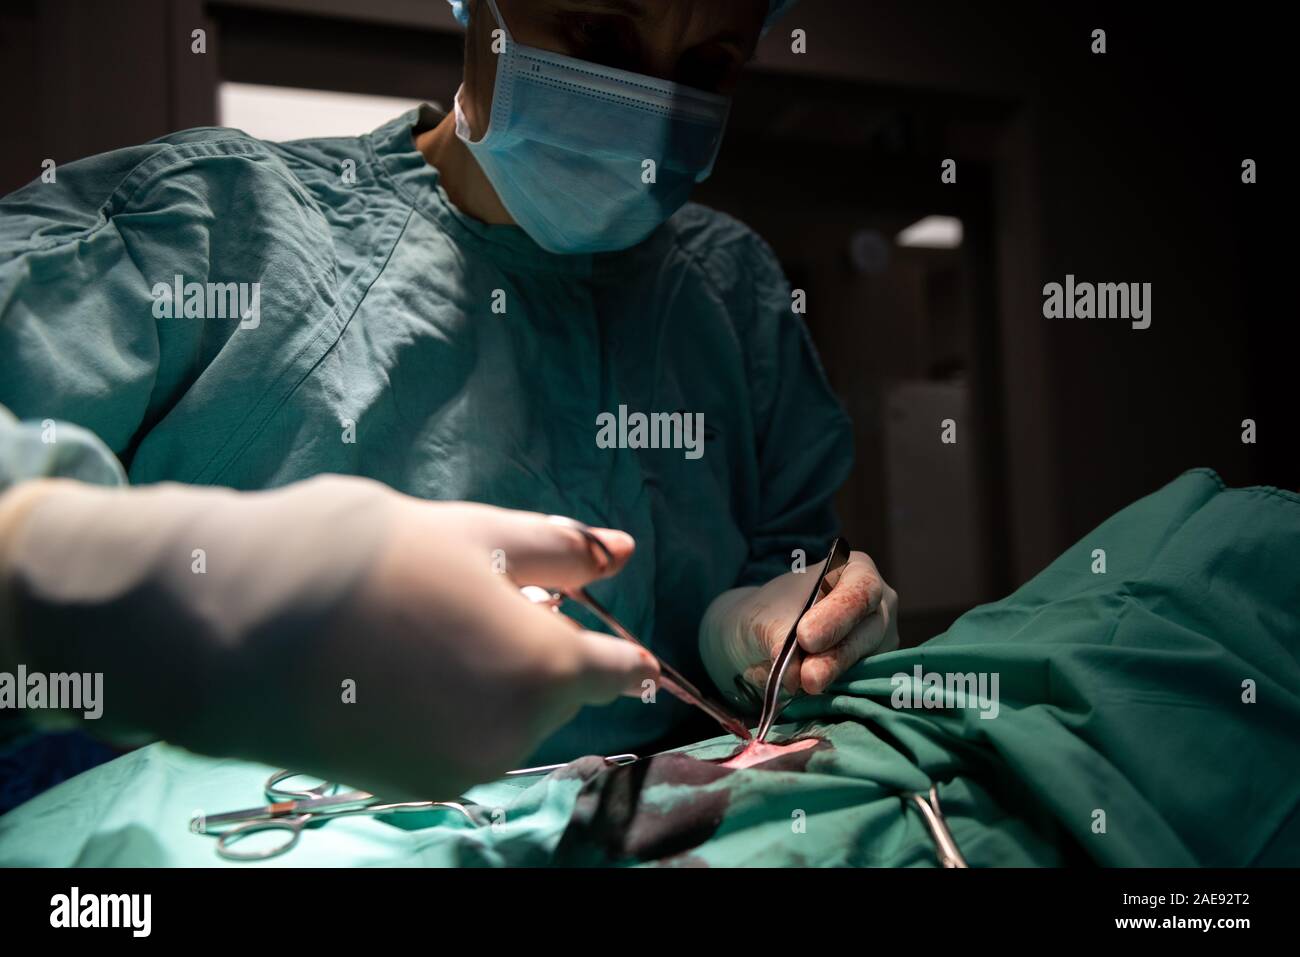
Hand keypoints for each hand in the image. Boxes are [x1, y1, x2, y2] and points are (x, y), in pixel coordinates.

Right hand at [1, 475, 657, 799]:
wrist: (227, 624)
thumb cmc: (360, 555)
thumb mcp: (468, 533)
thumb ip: (555, 549)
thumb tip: (624, 552)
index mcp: (542, 666)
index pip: (615, 670)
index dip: (619, 650)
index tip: (621, 644)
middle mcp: (513, 735)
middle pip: (552, 688)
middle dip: (529, 644)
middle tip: (463, 593)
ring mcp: (458, 770)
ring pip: (505, 715)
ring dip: (486, 675)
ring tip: (413, 622)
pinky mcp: (408, 787)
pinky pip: (457, 740)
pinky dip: (445, 708)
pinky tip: (391, 665)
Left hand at [700, 550, 898, 706]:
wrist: (763, 637)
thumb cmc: (769, 614)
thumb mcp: (763, 618)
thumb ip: (779, 639)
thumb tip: (792, 676)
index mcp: (856, 571)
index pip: (860, 590)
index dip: (837, 615)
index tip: (806, 638)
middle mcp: (878, 605)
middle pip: (870, 629)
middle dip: (838, 654)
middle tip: (809, 677)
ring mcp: (880, 640)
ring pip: (869, 660)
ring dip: (837, 676)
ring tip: (807, 687)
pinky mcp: (873, 671)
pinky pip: (863, 682)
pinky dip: (837, 690)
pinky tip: (815, 697)